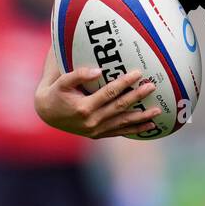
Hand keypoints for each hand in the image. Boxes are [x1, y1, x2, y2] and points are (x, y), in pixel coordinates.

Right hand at [34, 48, 160, 138]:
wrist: (47, 114)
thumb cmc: (54, 92)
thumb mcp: (61, 81)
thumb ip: (78, 75)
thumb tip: (98, 71)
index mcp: (84, 107)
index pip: (109, 93)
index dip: (124, 83)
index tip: (138, 73)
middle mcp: (92, 121)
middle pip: (120, 107)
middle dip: (137, 97)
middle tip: (151, 86)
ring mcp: (96, 130)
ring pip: (123, 123)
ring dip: (141, 117)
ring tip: (157, 110)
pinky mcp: (98, 135)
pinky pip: (120, 132)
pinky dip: (135, 129)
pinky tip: (150, 126)